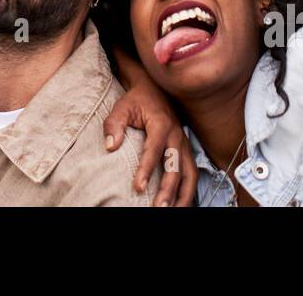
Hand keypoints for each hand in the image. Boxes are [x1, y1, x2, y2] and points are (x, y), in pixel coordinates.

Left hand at [103, 78, 197, 206]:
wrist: (155, 90)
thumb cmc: (137, 100)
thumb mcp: (122, 106)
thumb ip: (114, 124)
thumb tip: (110, 146)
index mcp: (161, 124)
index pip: (154, 149)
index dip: (146, 169)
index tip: (138, 187)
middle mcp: (177, 136)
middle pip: (176, 166)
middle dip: (168, 189)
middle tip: (159, 207)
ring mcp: (185, 144)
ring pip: (189, 174)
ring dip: (183, 195)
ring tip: (173, 211)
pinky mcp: (187, 151)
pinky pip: (192, 174)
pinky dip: (188, 191)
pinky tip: (180, 204)